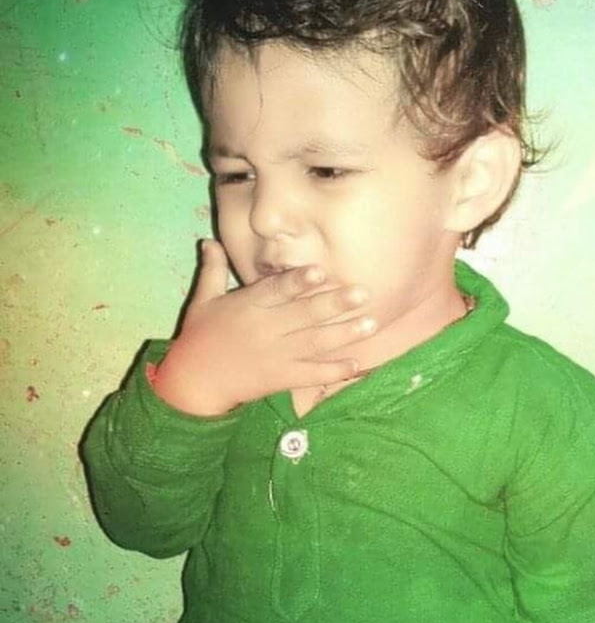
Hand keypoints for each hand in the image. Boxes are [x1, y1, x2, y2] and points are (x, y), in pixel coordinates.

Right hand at [152, 240, 375, 415]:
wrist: (194, 382)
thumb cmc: (200, 336)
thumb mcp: (203, 300)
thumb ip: (213, 269)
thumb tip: (209, 240)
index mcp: (249, 306)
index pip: (276, 291)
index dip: (298, 282)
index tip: (321, 270)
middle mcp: (265, 329)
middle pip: (304, 315)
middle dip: (335, 304)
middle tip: (364, 292)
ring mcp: (276, 356)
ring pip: (314, 343)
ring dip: (344, 334)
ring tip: (372, 323)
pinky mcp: (281, 378)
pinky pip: (310, 375)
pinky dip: (333, 370)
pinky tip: (357, 363)